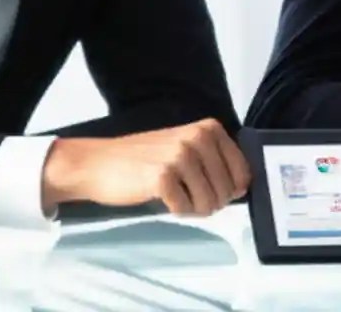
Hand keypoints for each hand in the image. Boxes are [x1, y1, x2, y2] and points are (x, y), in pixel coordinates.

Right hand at [41, 118, 249, 216]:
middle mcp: (198, 138)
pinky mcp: (163, 177)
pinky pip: (185, 209)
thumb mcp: (185, 148)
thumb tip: (242, 188)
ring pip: (209, 202)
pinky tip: (163, 200)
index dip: (232, 189)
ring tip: (177, 198)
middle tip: (188, 197)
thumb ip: (215, 161)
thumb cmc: (143, 159)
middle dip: (211, 202)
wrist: (97, 163)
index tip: (213, 191)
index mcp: (208, 129)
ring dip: (195, 209)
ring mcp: (181, 156)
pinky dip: (177, 211)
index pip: (243, 170)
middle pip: (227, 190)